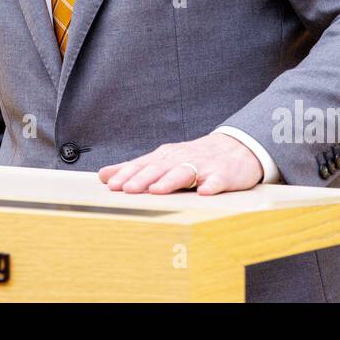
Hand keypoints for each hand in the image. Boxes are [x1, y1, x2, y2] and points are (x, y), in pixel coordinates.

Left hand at [98, 133, 264, 194]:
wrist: (237, 147)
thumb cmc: (194, 157)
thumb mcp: (163, 160)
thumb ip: (134, 168)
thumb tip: (103, 175)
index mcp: (165, 157)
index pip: (143, 165)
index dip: (127, 175)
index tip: (112, 185)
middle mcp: (181, 159)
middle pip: (160, 168)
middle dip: (143, 178)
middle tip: (128, 189)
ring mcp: (203, 166)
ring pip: (185, 172)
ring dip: (170, 181)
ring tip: (157, 191)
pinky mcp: (223, 174)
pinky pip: (217, 180)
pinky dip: (211, 185)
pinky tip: (205, 192)